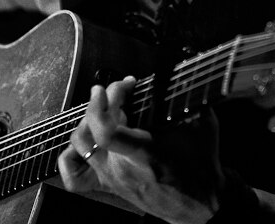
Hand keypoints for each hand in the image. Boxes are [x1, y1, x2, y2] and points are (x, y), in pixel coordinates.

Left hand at [56, 76, 224, 223]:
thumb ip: (191, 97)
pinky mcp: (108, 184)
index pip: (106, 133)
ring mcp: (111, 178)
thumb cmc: (202, 165)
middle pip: (89, 132)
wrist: (200, 203)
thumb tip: (182, 72)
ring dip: (86, 121)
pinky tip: (86, 140)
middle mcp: (122, 169)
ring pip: (77, 147)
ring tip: (105, 109)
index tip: (116, 86)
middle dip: (101, 102)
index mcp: (145, 155)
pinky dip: (71, 157)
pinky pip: (74, 178)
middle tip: (120, 91)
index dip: (104, 103)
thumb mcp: (203, 124)